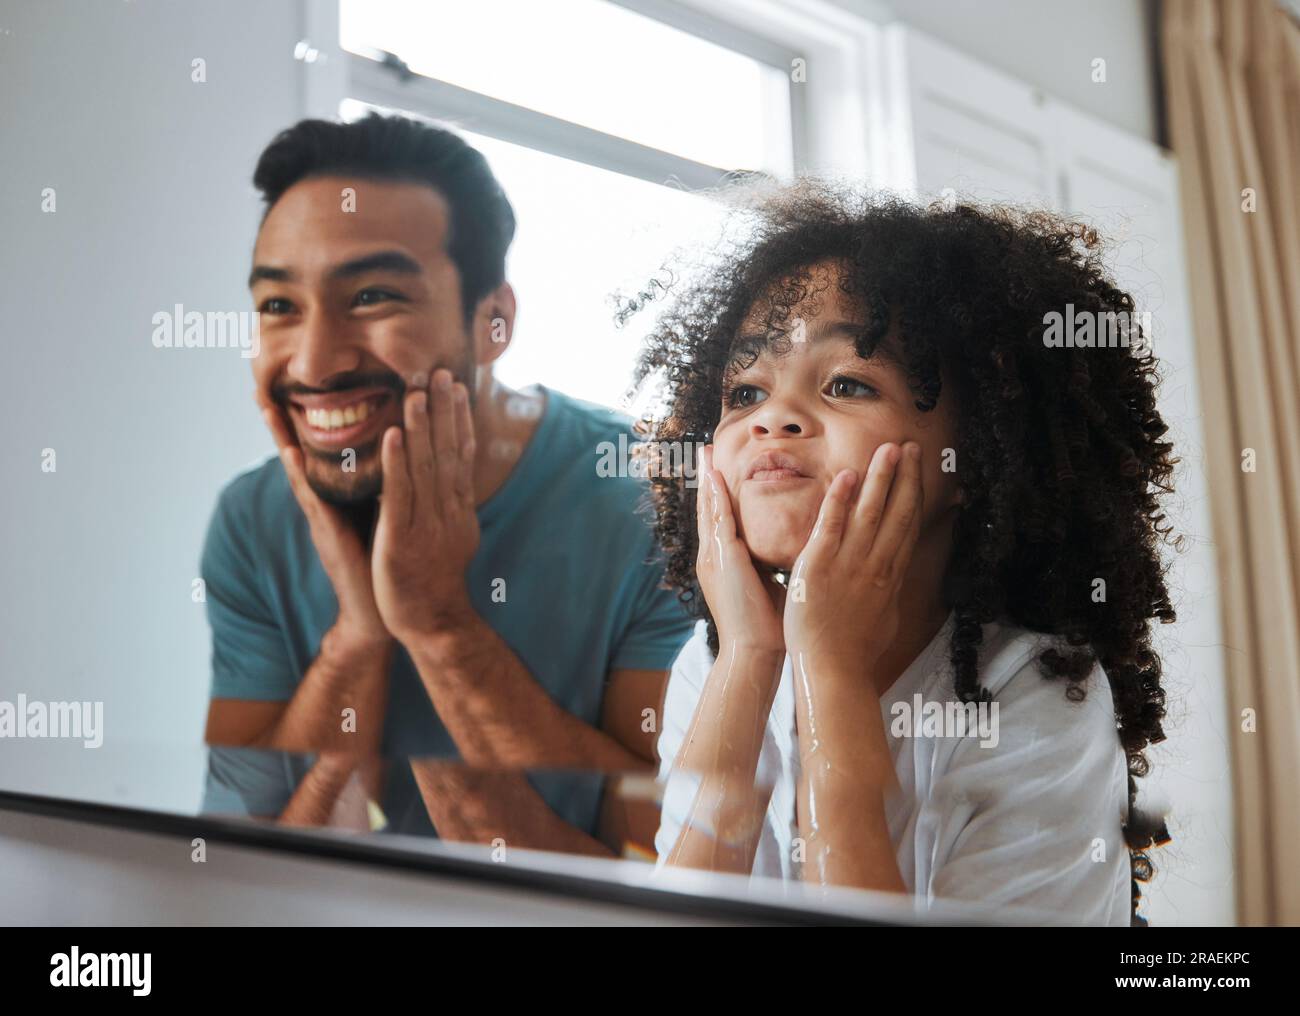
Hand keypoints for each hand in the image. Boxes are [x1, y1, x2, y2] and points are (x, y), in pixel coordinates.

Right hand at [263, 404, 387, 650]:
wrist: (381, 608)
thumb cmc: (386, 561)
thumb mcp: (385, 516)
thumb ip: (383, 488)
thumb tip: (398, 456)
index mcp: (340, 497)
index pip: (324, 453)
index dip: (310, 424)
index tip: (296, 391)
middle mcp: (326, 503)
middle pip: (301, 455)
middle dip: (283, 424)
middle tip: (263, 389)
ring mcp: (322, 518)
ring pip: (300, 470)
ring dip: (283, 440)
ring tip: (267, 408)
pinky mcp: (328, 533)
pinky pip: (313, 498)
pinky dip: (302, 475)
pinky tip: (292, 454)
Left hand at [372, 369, 478, 643]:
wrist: (433, 623)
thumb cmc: (436, 583)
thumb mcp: (453, 539)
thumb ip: (451, 509)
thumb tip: (456, 486)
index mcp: (458, 509)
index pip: (461, 454)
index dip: (459, 419)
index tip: (457, 387)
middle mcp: (448, 510)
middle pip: (448, 451)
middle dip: (444, 410)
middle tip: (441, 372)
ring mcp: (427, 523)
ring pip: (425, 465)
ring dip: (421, 426)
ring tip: (417, 391)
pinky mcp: (403, 537)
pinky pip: (400, 493)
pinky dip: (396, 462)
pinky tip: (392, 434)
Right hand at [695, 445, 784, 654]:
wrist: (755, 652)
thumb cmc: (768, 626)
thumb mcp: (770, 585)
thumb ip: (775, 564)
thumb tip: (796, 548)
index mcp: (725, 562)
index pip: (722, 520)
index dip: (720, 494)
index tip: (721, 470)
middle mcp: (713, 556)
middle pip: (709, 508)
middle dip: (707, 478)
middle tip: (705, 450)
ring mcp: (713, 557)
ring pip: (709, 508)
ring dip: (708, 479)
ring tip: (706, 453)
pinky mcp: (721, 559)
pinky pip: (717, 519)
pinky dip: (716, 496)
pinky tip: (716, 476)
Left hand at [783, 442, 922, 668]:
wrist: (833, 671)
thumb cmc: (855, 652)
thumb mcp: (884, 619)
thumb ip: (887, 593)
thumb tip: (894, 579)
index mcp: (890, 576)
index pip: (907, 526)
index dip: (914, 494)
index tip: (919, 470)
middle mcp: (876, 565)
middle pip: (897, 512)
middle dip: (905, 476)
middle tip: (910, 446)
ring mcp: (849, 564)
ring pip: (870, 512)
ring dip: (880, 478)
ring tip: (888, 449)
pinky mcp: (819, 566)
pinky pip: (831, 526)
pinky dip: (840, 501)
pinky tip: (847, 476)